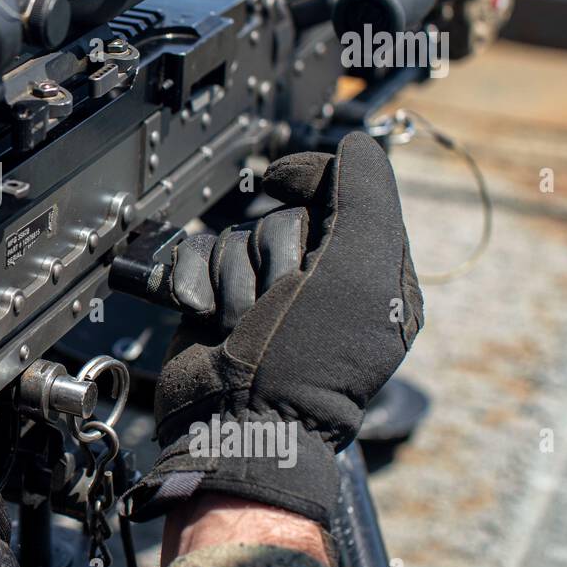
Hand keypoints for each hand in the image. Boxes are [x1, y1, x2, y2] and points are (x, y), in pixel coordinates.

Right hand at [125, 131, 422, 524]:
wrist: (235, 423)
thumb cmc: (306, 360)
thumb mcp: (361, 273)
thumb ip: (368, 197)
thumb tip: (354, 143)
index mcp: (371, 276)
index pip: (342, 192)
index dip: (310, 178)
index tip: (282, 181)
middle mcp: (319, 283)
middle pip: (279, 216)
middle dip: (267, 254)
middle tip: (276, 301)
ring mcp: (263, 294)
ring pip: (234, 236)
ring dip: (231, 277)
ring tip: (239, 322)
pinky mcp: (216, 303)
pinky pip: (196, 257)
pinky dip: (194, 282)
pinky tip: (205, 316)